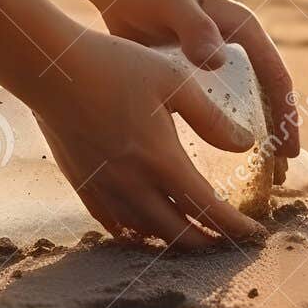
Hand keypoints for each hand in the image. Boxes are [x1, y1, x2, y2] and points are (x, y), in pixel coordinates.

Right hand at [28, 31, 265, 249]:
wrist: (51, 69)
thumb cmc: (115, 66)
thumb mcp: (174, 81)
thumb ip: (213, 118)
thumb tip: (247, 144)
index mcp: (161, 160)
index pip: (208, 209)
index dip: (235, 226)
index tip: (256, 233)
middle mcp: (132, 184)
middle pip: (177, 233)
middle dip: (207, 242)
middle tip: (228, 240)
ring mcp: (104, 188)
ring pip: (145, 232)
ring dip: (173, 238)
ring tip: (191, 233)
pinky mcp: (82, 184)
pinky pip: (113, 223)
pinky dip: (135, 232)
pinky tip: (143, 228)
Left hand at [90, 0, 299, 163]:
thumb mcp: (172, 3)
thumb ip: (194, 28)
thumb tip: (219, 62)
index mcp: (243, 29)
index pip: (275, 77)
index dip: (286, 115)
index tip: (289, 149)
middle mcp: (237, 49)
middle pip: (266, 100)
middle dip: (276, 138)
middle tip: (279, 178)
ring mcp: (217, 66)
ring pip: (243, 110)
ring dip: (252, 142)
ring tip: (258, 182)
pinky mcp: (195, 78)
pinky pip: (215, 111)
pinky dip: (220, 136)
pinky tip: (215, 166)